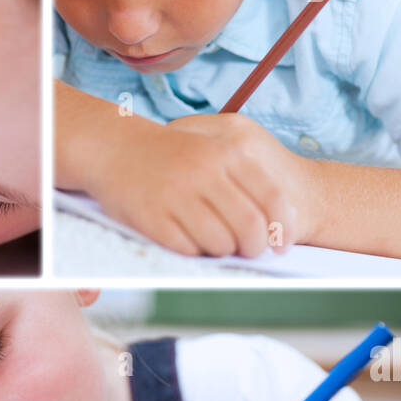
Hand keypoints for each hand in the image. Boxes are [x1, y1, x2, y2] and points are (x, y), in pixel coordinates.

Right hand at [93, 112, 310, 258]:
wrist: (118, 148)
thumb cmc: (175, 156)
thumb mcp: (215, 152)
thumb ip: (246, 181)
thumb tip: (275, 227)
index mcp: (228, 152)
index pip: (272, 198)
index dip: (282, 228)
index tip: (282, 245)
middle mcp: (205, 171)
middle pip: (250, 227)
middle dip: (254, 248)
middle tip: (249, 252)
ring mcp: (177, 194)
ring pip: (220, 243)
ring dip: (223, 252)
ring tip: (215, 244)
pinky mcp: (152, 217)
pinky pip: (187, 249)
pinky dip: (194, 252)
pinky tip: (189, 241)